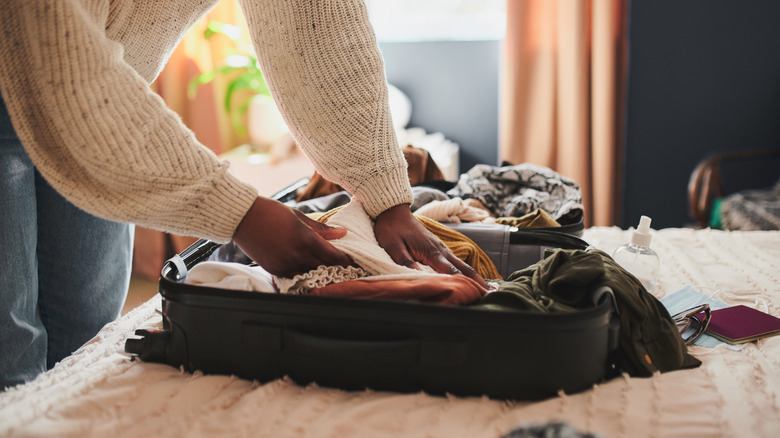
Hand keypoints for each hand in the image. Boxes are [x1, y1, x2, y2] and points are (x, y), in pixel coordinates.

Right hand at [233, 197, 352, 276]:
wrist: (243, 218)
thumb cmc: (272, 212)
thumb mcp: (299, 217)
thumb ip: (322, 229)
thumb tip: (343, 233)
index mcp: (306, 239)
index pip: (333, 256)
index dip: (345, 260)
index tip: (352, 260)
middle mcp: (297, 255)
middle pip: (324, 267)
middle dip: (335, 267)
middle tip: (344, 266)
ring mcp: (285, 265)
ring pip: (310, 274)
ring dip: (319, 271)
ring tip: (327, 269)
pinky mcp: (275, 270)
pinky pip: (294, 276)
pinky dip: (303, 273)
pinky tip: (307, 268)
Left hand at [374, 203, 487, 287]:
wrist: (393, 211)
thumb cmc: (391, 230)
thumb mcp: (393, 248)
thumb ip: (406, 263)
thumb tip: (420, 278)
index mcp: (431, 252)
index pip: (451, 272)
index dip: (464, 284)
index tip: (476, 295)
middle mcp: (440, 250)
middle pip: (463, 268)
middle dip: (477, 281)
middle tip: (490, 294)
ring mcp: (440, 248)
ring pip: (461, 264)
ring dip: (473, 276)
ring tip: (485, 289)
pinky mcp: (437, 247)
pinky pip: (455, 261)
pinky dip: (465, 271)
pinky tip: (468, 277)